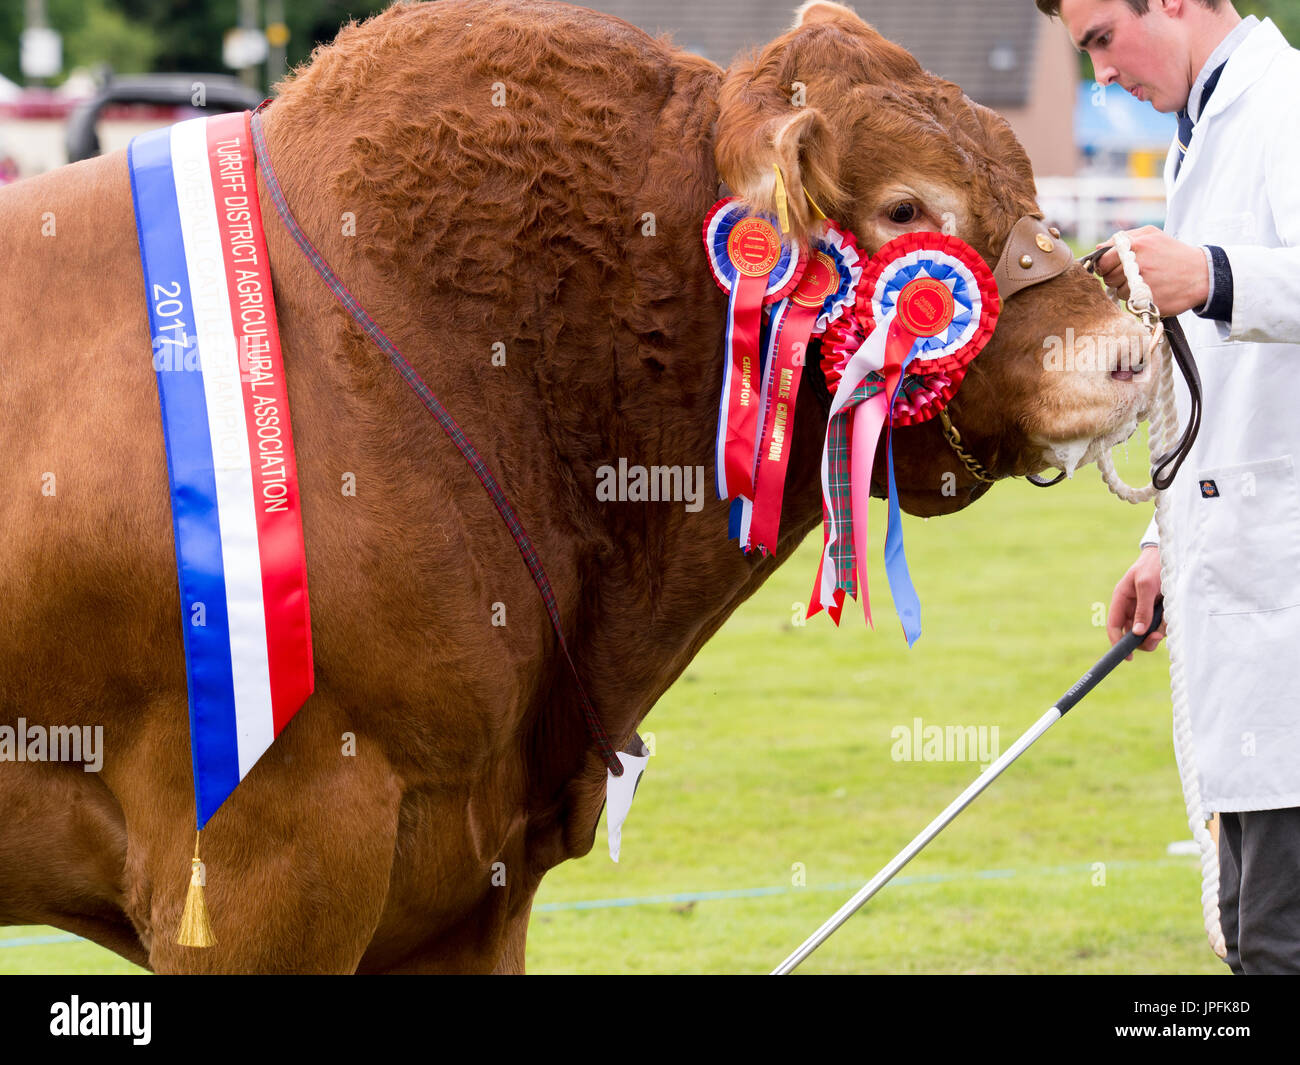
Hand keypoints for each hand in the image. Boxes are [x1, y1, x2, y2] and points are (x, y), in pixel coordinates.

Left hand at [1092, 226, 1209, 316]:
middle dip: (1116, 277)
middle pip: (1108, 278)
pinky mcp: (1149, 301)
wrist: (1202, 273)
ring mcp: (1144, 284)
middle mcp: (1138, 265)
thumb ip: (1123, 238)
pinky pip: (1130, 304)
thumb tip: (1099, 248)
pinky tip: (1151, 291)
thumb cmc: (1172, 253)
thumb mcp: (1152, 235)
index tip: (1112, 267)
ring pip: (1118, 292)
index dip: (1104, 266)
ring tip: (1146, 281)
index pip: (1103, 261)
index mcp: (1136, 246)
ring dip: (1127, 289)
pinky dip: (1137, 299)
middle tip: (1133, 274)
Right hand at [1107, 545, 1165, 659]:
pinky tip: (1170, 615)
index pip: (1114, 626)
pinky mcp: (1157, 610)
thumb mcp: (1146, 586)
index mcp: (1121, 599)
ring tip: (1167, 622)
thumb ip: (1142, 610)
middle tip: (1157, 637)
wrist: (1170, 555)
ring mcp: (1144, 609)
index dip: (1118, 642)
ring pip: (1147, 632)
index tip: (1127, 656)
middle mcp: (1131, 607)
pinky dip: (1166, 624)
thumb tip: (1137, 633)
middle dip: (1143, 639)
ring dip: (1157, 632)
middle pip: (1132, 633)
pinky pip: (1160, 625)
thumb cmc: (1154, 566)